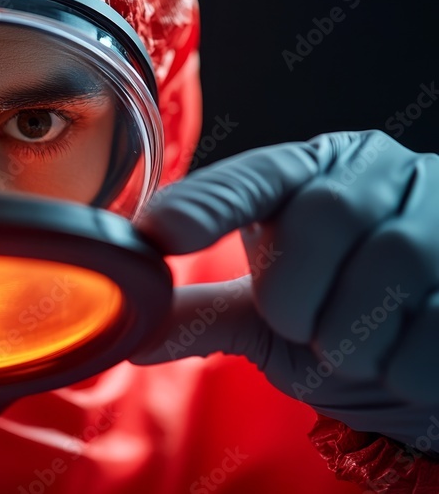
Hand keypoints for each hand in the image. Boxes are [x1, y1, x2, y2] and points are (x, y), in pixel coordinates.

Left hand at [132, 131, 438, 453]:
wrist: (428, 355)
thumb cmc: (343, 319)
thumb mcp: (269, 316)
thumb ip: (202, 314)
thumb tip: (129, 328)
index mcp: (315, 170)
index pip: (258, 175)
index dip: (209, 202)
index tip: (160, 231)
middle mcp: (380, 176)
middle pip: (319, 221)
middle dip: (294, 300)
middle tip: (304, 322)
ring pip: (379, 279)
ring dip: (351, 342)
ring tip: (360, 340)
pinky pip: (428, 333)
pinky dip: (403, 366)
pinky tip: (405, 350)